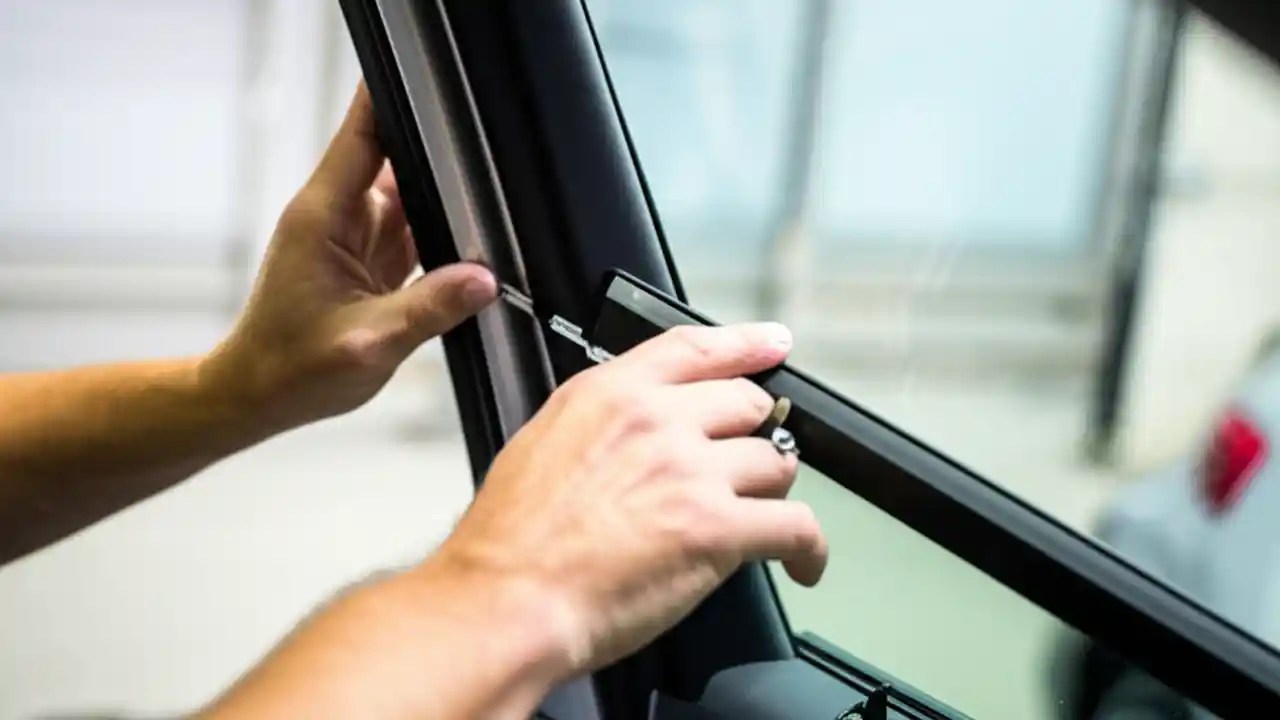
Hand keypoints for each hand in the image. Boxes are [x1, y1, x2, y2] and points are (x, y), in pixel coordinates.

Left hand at [203, 85, 496, 428]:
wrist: (260, 394)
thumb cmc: (291, 368)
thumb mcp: (368, 342)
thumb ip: (429, 308)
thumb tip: (484, 280)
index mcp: (324, 216)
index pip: (361, 134)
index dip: (394, 100)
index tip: (432, 81)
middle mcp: (338, 216)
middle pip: (396, 157)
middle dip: (440, 160)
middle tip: (485, 175)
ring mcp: (356, 235)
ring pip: (412, 195)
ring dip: (445, 203)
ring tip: (482, 217)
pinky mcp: (371, 258)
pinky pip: (415, 230)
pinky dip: (441, 236)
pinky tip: (465, 249)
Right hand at [426, 323, 828, 677]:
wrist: (508, 598)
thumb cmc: (511, 540)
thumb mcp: (542, 443)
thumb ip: (602, 421)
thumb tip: (639, 427)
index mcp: (611, 394)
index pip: (696, 348)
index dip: (745, 344)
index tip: (772, 343)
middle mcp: (659, 421)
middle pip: (748, 404)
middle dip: (754, 434)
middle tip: (745, 465)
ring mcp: (693, 472)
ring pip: (775, 462)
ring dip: (771, 490)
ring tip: (758, 517)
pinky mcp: (719, 528)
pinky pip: (796, 526)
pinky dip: (809, 548)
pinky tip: (803, 562)